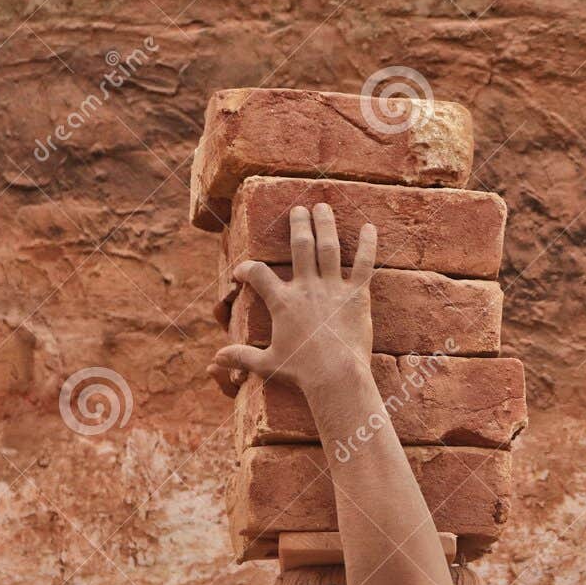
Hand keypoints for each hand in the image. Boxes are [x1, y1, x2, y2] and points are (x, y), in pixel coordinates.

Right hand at [208, 203, 377, 398]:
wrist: (335, 377)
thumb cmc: (301, 372)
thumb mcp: (267, 363)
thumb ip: (242, 357)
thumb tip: (215, 360)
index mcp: (282, 302)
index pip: (258, 275)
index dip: (247, 270)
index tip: (242, 271)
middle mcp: (306, 288)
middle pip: (299, 246)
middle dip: (297, 225)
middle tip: (298, 210)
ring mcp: (332, 289)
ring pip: (328, 247)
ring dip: (325, 224)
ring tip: (323, 207)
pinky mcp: (357, 296)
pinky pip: (364, 264)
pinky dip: (368, 245)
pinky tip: (370, 228)